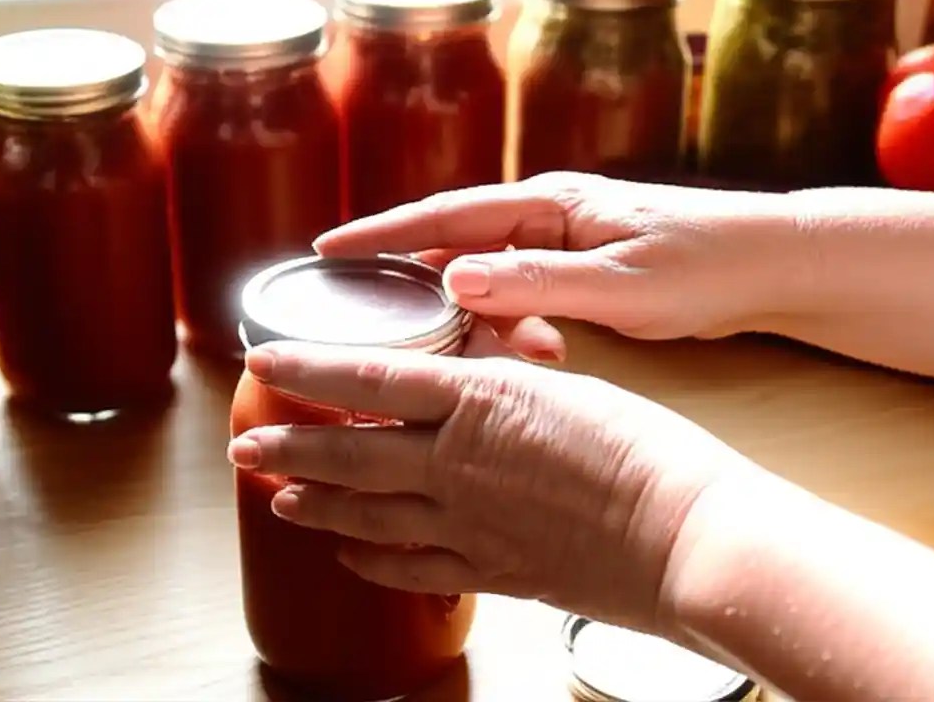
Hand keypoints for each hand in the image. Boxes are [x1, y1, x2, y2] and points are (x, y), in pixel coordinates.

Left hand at [225, 321, 751, 632]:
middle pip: (350, 453)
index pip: (369, 377)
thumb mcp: (570, 388)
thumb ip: (507, 380)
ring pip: (367, 515)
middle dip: (290, 447)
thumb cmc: (647, 451)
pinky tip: (350, 559)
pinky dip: (372, 563)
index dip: (308, 369)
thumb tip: (468, 369)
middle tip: (247, 445)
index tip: (265, 361)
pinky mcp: (490, 571)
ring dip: (316, 507)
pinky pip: (411, 569)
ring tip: (280, 500)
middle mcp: (456, 463)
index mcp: (478, 400)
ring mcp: (467, 524)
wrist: (685, 536)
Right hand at [314, 172, 798, 340]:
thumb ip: (536, 282)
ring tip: (492, 359)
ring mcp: (564, 243)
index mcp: (549, 205)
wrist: (768, 265)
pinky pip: (527, 300)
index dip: (383, 235)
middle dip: (426, 292)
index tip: (327, 251)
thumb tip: (456, 281)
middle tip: (388, 333)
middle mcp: (548, 216)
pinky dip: (521, 330)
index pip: (447, 216)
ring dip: (485, 323)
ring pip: (494, 283)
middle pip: (460, 251)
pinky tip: (540, 359)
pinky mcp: (583, 272)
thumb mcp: (617, 283)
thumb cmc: (703, 264)